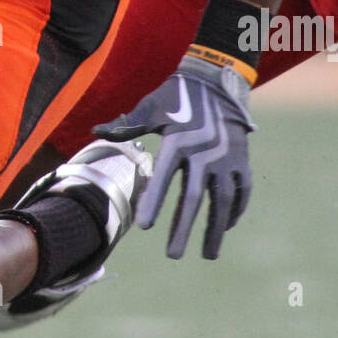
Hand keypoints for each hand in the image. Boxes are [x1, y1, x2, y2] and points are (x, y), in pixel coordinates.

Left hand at [95, 53, 254, 258]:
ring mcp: (226, 159)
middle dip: (182, 229)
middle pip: (193, 199)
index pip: (164, 178)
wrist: (216, 81)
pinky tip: (225, 227)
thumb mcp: (151, 107)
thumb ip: (127, 125)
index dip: (153, 202)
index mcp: (178, 142)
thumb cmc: (177, 96)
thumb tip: (95, 131)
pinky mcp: (241, 161)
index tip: (143, 227)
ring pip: (222, 201)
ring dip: (215, 230)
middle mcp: (204, 154)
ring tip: (207, 254)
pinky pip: (241, 191)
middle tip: (172, 256)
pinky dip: (235, 210)